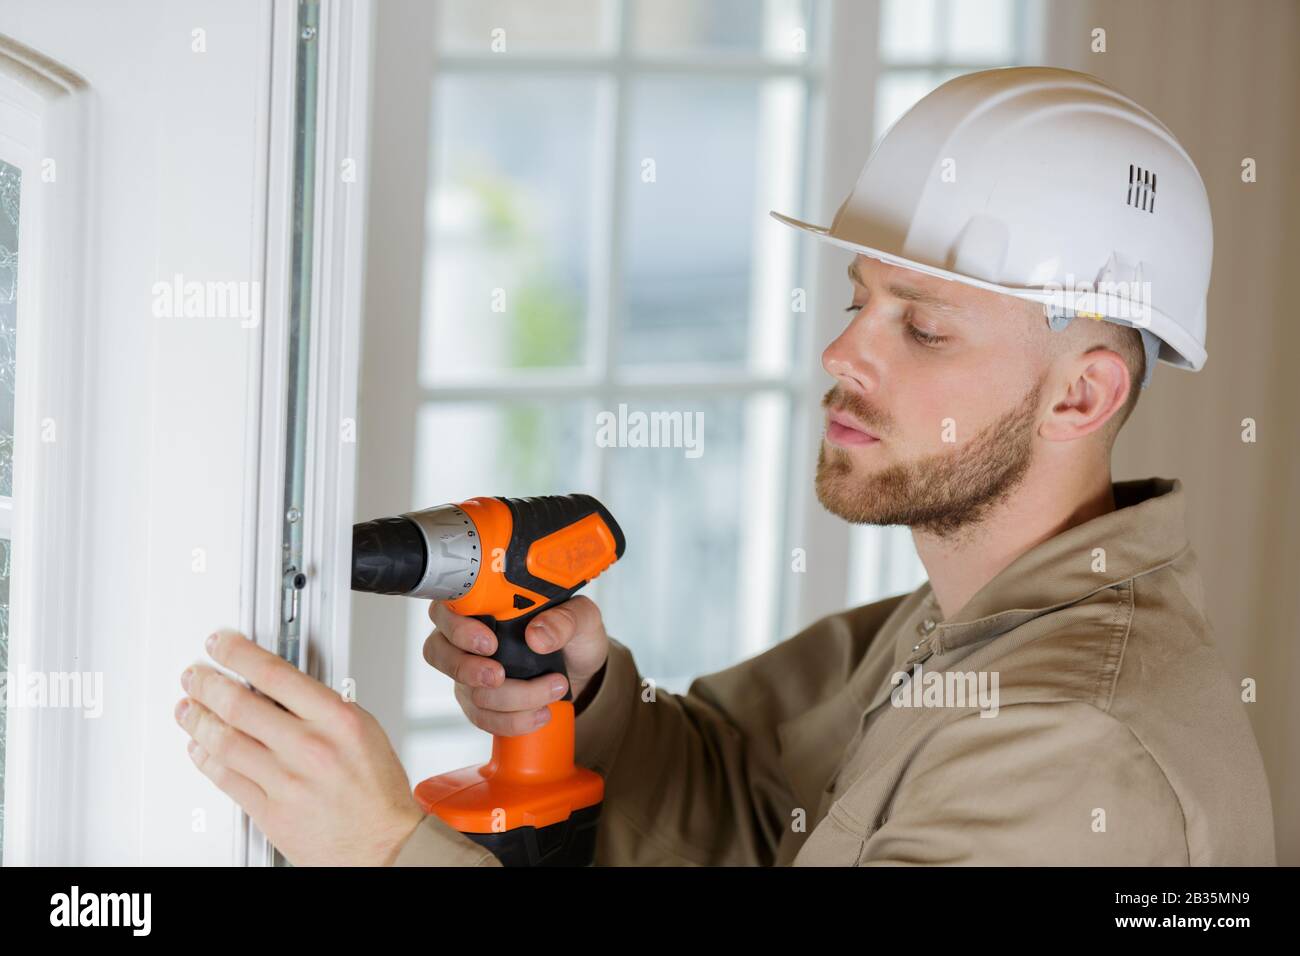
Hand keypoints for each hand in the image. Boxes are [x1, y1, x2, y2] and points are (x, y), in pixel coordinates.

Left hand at [175, 628, 424, 865]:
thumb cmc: (377, 792)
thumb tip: (279, 688)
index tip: (221, 645)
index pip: (276, 674)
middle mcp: (310, 748)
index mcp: (338, 720)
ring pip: (225, 742)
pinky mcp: (270, 813)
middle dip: (207, 684)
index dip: (239, 654)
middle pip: (239, 706)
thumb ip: (321, 708)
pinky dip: (205, 759)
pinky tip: (198, 749)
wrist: (384, 845)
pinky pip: (225, 779)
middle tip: (194, 677)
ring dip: (197, 721)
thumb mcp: (364, 731)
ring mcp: (287, 782)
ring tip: (188, 709)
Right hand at [424, 596, 609, 736]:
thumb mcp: (581, 618)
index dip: (458, 628)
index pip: (447, 609)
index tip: (489, 643)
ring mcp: (467, 670)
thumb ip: (564, 619)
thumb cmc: (571, 634)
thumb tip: (537, 636)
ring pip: (468, 691)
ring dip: (513, 699)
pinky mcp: (477, 701)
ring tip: (552, 689)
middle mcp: (465, 636)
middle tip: (501, 675)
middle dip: (469, 670)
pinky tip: (540, 713)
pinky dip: (513, 721)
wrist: (580, 670)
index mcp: (482, 604)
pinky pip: (481, 718)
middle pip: (438, 653)